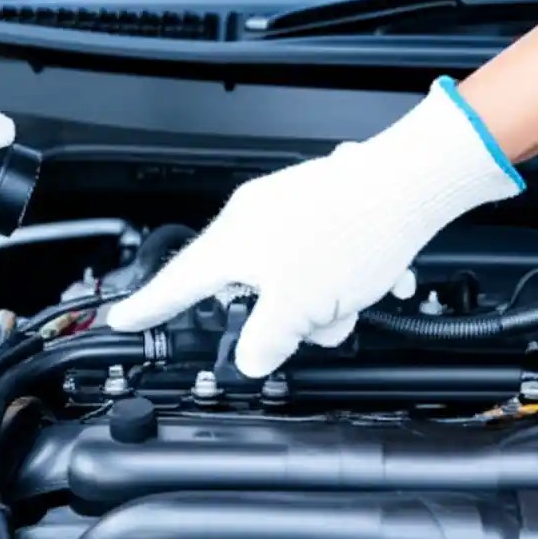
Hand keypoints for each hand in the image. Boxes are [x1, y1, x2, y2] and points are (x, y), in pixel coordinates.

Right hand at [107, 77, 524, 377]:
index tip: (124, 317)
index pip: (179, 282)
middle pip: (252, 288)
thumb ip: (266, 340)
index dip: (149, 307)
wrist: (413, 181)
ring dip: (332, 297)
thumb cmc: (354, 231)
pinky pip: (328, 252)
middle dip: (293, 314)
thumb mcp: (300, 308)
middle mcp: (256, 216)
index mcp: (235, 240)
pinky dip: (354, 272)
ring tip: (362, 292)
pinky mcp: (328, 202)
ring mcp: (292, 205)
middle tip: (322, 320)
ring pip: (297, 275)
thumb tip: (252, 357)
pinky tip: (383, 273)